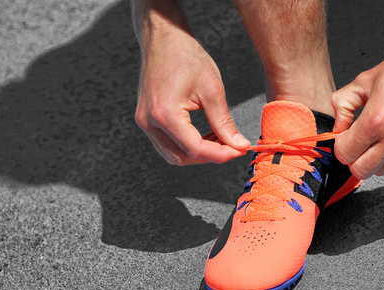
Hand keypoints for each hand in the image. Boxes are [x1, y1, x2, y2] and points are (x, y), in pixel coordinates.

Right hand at [135, 29, 249, 164]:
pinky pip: (165, 143)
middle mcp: (149, 122)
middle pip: (181, 157)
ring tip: (219, 139)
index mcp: (164, 114)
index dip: (221, 154)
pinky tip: (203, 134)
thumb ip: (224, 122)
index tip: (239, 150)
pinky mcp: (145, 119)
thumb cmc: (185, 57)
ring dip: (197, 153)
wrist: (164, 38)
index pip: (195, 148)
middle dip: (209, 156)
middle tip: (232, 146)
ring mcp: (144, 122)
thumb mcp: (212, 89)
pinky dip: (185, 144)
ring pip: (172, 154)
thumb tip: (238, 145)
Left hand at [331, 43, 383, 178]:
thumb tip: (338, 126)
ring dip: (374, 159)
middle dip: (353, 157)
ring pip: (382, 171)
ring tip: (378, 139)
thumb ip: (344, 104)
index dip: (340, 145)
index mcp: (376, 121)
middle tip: (357, 142)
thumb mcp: (365, 80)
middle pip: (361, 170)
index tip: (345, 136)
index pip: (345, 153)